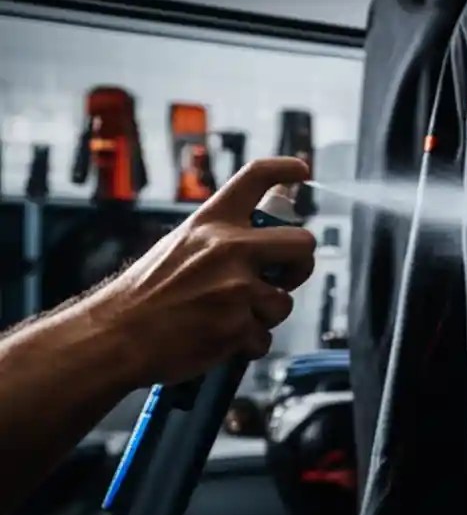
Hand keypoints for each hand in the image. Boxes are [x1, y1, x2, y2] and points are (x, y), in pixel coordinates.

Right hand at [90, 158, 316, 386]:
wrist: (115, 336)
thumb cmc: (145, 294)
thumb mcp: (179, 245)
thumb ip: (222, 236)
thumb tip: (266, 228)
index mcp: (211, 222)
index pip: (255, 177)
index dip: (284, 168)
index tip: (300, 170)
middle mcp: (229, 248)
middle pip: (303, 243)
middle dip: (301, 264)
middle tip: (284, 277)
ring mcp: (237, 287)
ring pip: (283, 302)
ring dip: (263, 315)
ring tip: (226, 317)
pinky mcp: (238, 326)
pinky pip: (264, 338)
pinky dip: (246, 345)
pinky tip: (218, 339)